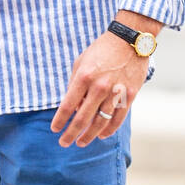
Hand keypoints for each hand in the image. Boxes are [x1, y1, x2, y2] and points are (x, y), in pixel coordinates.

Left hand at [50, 33, 148, 147]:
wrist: (129, 40)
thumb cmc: (101, 51)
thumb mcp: (80, 63)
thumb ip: (75, 85)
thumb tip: (74, 107)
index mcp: (83, 78)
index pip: (67, 106)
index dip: (60, 120)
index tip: (54, 129)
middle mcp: (99, 87)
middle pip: (82, 118)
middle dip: (71, 133)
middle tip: (64, 143)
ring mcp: (116, 92)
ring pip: (101, 122)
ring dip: (90, 135)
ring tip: (81, 142)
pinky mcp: (130, 95)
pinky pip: (118, 118)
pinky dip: (110, 129)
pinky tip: (102, 135)